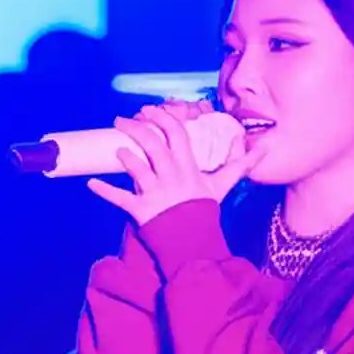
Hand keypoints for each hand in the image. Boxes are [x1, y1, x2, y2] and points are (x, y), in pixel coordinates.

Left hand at [86, 101, 265, 225]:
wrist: (195, 244)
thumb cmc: (204, 210)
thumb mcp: (223, 185)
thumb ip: (239, 165)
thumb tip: (262, 149)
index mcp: (189, 168)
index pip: (177, 135)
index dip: (163, 118)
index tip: (149, 110)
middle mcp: (172, 178)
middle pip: (154, 145)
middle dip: (137, 129)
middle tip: (120, 120)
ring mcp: (156, 194)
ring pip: (138, 169)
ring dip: (125, 157)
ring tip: (115, 148)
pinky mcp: (141, 211)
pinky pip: (120, 199)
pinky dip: (104, 191)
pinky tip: (91, 183)